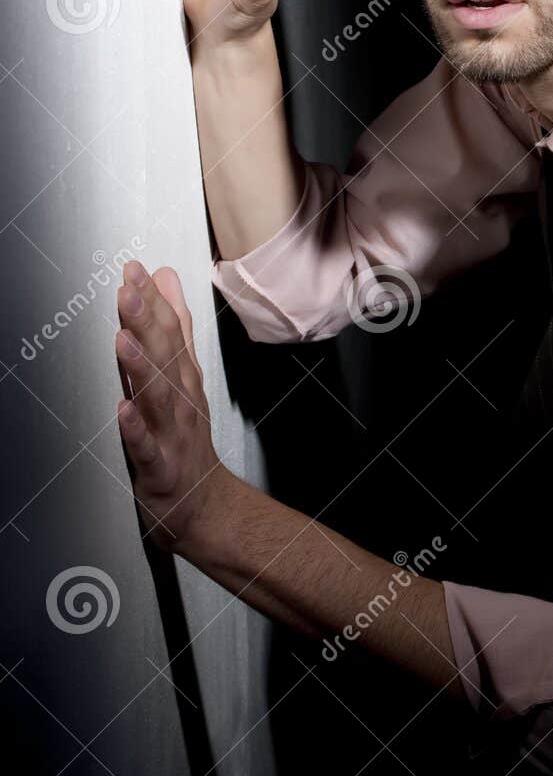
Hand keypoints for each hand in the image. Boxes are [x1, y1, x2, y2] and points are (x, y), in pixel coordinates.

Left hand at [114, 260, 236, 557]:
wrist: (205, 505)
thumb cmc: (188, 438)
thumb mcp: (185, 376)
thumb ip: (176, 326)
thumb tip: (166, 279)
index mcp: (182, 378)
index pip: (170, 331)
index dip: (151, 300)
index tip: (134, 269)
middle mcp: (179, 401)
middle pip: (165, 357)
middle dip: (146, 321)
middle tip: (128, 289)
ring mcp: (171, 434)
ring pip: (157, 397)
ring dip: (141, 367)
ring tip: (124, 339)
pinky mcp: (160, 467)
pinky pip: (147, 447)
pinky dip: (136, 428)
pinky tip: (123, 410)